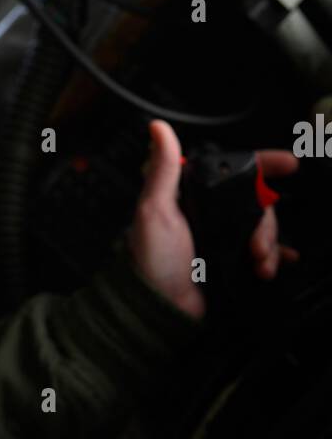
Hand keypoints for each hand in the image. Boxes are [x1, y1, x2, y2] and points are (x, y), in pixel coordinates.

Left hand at [127, 119, 299, 318]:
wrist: (161, 310)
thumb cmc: (151, 263)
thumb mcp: (154, 211)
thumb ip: (162, 170)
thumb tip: (158, 129)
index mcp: (191, 196)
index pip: (232, 171)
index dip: (262, 164)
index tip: (288, 164)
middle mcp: (209, 214)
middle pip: (256, 201)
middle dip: (266, 221)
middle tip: (257, 243)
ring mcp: (222, 238)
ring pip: (263, 227)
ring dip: (268, 243)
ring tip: (259, 261)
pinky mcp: (231, 260)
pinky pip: (263, 252)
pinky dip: (274, 256)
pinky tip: (275, 263)